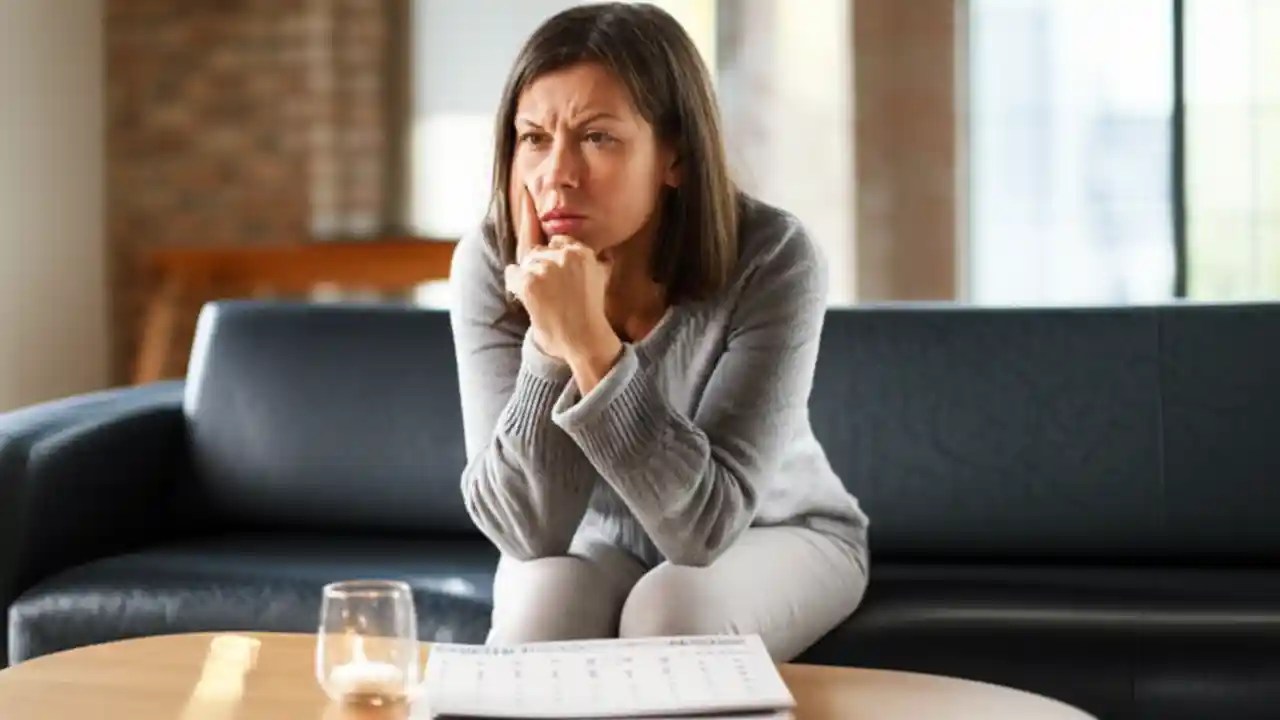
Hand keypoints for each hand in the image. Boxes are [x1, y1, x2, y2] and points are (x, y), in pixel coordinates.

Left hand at [504, 186, 619, 376]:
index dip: (550, 248)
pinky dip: (515, 284)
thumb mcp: (601, 281)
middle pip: (539, 250)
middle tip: (550, 289)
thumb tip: (607, 253)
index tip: (527, 201)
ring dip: (527, 276)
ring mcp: (546, 268)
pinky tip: (526, 297)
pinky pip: (513, 274)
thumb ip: (600, 262)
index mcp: (582, 251)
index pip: (558, 239)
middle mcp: (565, 255)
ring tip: (543, 298)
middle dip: (539, 265)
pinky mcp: (530, 282)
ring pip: (526, 261)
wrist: (584, 340)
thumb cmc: (590, 314)